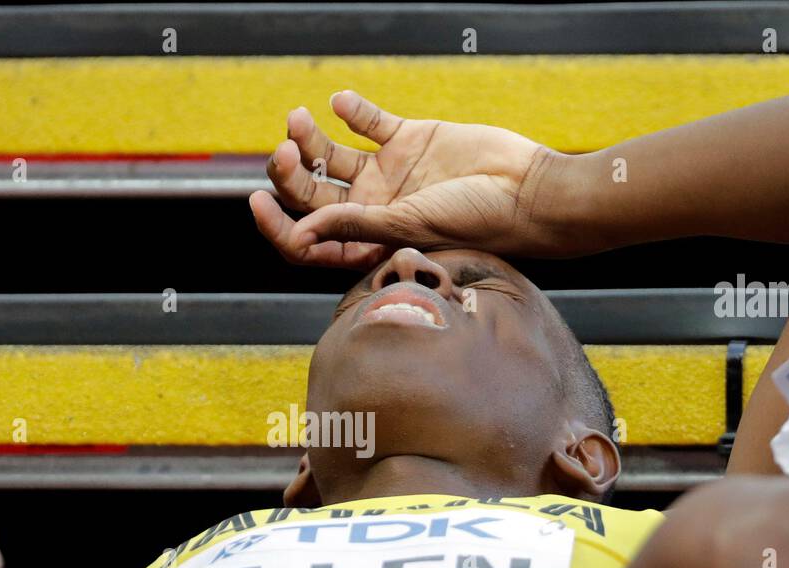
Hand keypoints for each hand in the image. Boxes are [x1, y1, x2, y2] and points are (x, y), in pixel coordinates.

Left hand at [250, 90, 576, 270]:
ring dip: (308, 139)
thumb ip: (356, 224)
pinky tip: (340, 104)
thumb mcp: (410, 225)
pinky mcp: (412, 139)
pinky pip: (370, 122)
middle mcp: (374, 210)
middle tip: (284, 150)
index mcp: (368, 243)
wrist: (530, 190)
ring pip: (332, 156)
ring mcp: (391, 174)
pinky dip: (352, 110)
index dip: (278, 226)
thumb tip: (301, 233)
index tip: (258, 200)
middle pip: (312, 194)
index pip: (308, 241)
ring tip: (299, 120)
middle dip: (289, 174)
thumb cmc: (479, 223)